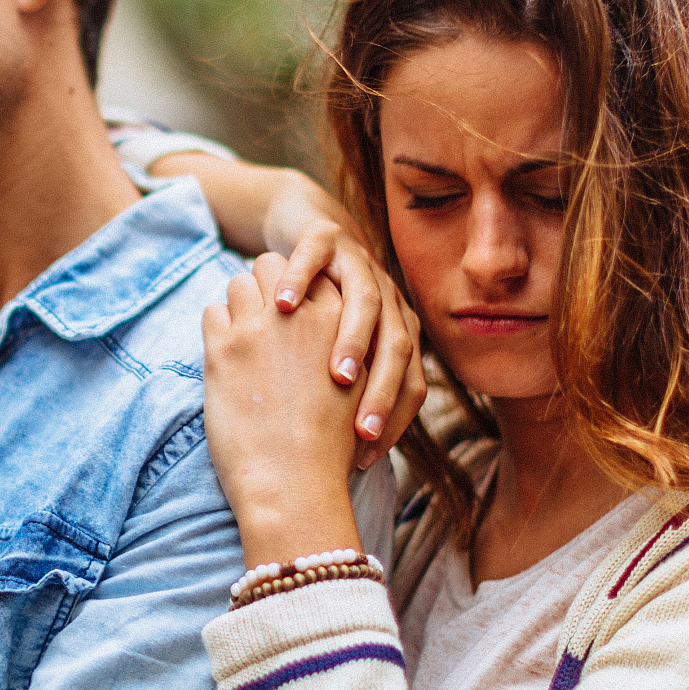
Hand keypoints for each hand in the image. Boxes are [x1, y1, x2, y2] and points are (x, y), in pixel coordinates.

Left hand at [203, 253, 365, 564]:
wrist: (294, 485)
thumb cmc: (328, 447)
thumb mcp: (354, 386)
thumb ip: (339, 348)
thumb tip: (317, 334)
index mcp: (340, 319)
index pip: (312, 268)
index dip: (298, 286)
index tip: (290, 307)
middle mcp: (302, 313)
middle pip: (271, 265)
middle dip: (264, 285)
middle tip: (259, 315)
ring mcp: (260, 327)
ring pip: (238, 283)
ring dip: (237, 306)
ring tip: (240, 339)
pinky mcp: (223, 348)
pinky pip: (211, 312)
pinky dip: (215, 329)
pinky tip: (224, 357)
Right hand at [261, 173, 425, 469]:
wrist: (313, 230)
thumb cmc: (316, 312)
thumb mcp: (331, 353)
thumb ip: (343, 391)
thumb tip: (340, 453)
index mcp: (393, 331)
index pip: (408, 384)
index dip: (393, 422)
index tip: (366, 459)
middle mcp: (386, 300)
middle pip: (395, 347)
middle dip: (382, 391)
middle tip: (362, 429)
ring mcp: (358, 266)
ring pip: (366, 303)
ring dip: (354, 340)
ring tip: (335, 373)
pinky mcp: (326, 238)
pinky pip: (317, 258)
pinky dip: (302, 280)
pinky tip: (280, 304)